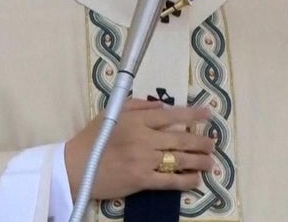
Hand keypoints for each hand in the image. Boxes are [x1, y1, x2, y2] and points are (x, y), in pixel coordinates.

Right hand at [65, 99, 214, 199]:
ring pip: (179, 159)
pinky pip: (170, 181)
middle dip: (201, 140)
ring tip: (210, 162)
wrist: (75, 168)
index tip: (208, 113)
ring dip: (199, 160)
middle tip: (213, 143)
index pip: (171, 114)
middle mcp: (143, 139)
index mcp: (136, 120)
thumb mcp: (112, 114)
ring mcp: (144, 160)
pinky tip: (196, 180)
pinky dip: (186, 181)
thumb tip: (162, 106)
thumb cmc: (92, 139)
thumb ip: (137, 106)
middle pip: (180, 138)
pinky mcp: (141, 180)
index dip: (192, 114)